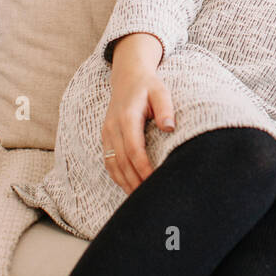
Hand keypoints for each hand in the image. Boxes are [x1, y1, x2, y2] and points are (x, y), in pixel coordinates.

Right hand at [100, 52, 174, 193]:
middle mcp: (113, 127)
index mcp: (127, 117)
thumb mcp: (160, 91)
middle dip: (135, 181)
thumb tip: (169, 128)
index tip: (154, 181)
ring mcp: (107, 133)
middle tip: (149, 198)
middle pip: (122, 161)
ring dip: (125, 183)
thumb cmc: (148, 85)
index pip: (134, 149)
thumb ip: (165, 108)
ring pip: (113, 164)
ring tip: (140, 199)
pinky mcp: (106, 137)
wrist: (128, 76)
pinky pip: (109, 161)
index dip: (143, 168)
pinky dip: (117, 176)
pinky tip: (129, 187)